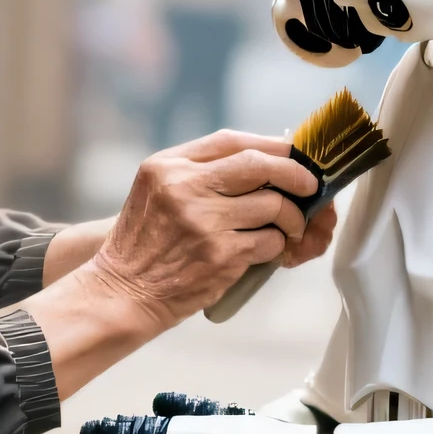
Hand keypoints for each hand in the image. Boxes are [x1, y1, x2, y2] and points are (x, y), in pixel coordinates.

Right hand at [27, 141, 326, 408]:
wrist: (122, 292)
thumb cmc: (143, 245)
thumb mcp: (155, 192)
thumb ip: (197, 173)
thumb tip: (264, 161)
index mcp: (168, 165)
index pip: (231, 141)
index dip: (270, 146)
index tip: (291, 155)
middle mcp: (185, 187)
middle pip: (259, 166)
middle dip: (295, 175)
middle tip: (310, 187)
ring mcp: (203, 221)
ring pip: (273, 206)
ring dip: (291, 219)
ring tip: (289, 229)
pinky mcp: (220, 254)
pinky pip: (269, 242)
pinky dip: (278, 246)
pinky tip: (269, 251)